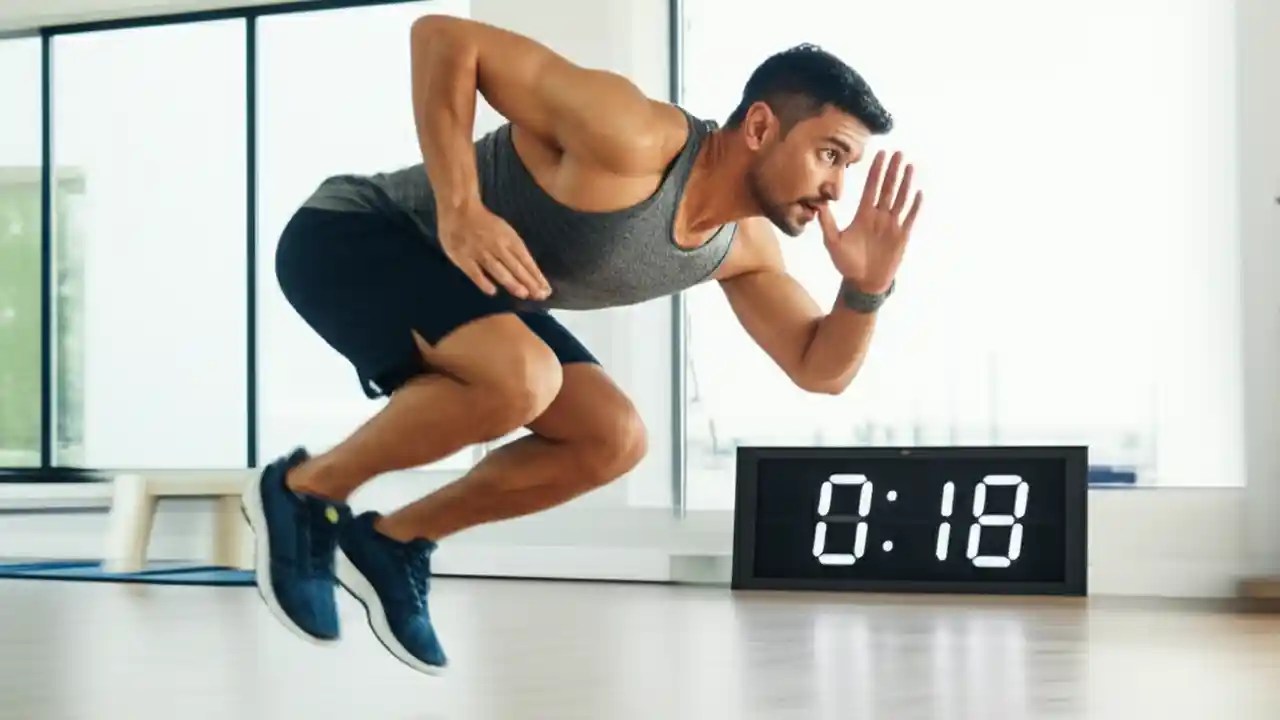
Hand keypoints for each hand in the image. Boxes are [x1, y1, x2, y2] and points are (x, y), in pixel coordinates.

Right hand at [438, 202, 550, 299]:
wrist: (459, 209)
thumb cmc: (484, 222)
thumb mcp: (505, 231)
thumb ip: (514, 249)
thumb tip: (529, 270)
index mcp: (509, 238)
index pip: (526, 260)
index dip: (536, 275)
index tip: (546, 290)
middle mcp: (497, 245)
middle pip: (515, 266)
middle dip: (529, 282)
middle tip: (540, 296)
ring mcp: (479, 251)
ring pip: (498, 269)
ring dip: (511, 282)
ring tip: (523, 294)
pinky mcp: (462, 257)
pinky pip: (474, 271)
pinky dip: (483, 281)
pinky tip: (492, 292)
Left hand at [818, 150, 922, 293]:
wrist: (862, 283)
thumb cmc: (847, 263)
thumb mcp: (833, 242)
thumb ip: (827, 222)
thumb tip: (818, 203)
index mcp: (863, 214)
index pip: (871, 187)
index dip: (876, 171)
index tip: (880, 154)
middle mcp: (879, 216)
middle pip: (887, 188)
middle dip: (892, 170)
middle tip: (898, 152)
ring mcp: (891, 225)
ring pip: (900, 199)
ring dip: (905, 183)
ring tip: (909, 166)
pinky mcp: (901, 237)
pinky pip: (909, 218)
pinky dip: (914, 206)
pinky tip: (918, 193)